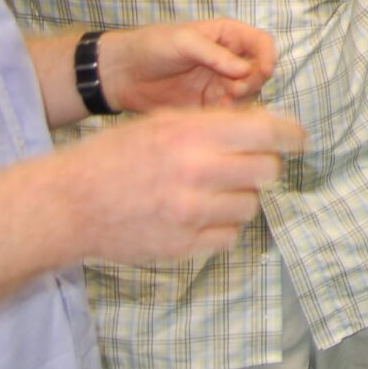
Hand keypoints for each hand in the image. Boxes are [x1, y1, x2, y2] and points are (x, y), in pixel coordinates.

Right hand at [53, 107, 306, 262]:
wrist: (69, 205)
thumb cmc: (115, 157)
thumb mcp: (162, 122)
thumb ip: (212, 124)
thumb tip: (263, 124)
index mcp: (192, 133)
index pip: (266, 130)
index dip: (290, 134)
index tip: (298, 139)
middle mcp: (197, 172)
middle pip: (267, 170)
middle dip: (264, 165)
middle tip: (247, 165)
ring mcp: (191, 214)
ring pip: (251, 205)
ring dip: (241, 197)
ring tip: (214, 191)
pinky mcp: (184, 246)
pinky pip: (230, 237)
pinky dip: (223, 227)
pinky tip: (201, 216)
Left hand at [100, 20, 276, 111]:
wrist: (122, 74)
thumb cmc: (152, 46)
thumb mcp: (184, 42)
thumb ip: (216, 55)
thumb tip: (247, 70)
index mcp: (228, 36)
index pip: (262, 43)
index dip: (268, 56)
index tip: (264, 71)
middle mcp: (230, 60)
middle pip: (260, 71)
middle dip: (254, 81)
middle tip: (235, 90)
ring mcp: (221, 84)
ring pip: (249, 94)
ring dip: (243, 100)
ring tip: (224, 102)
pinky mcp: (210, 105)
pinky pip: (230, 112)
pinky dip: (230, 115)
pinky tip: (217, 114)